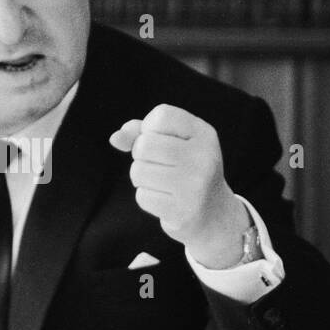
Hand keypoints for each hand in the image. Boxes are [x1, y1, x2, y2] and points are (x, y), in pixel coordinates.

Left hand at [110, 105, 250, 268]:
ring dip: (141, 178)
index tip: (160, 140)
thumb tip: (115, 138)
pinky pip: (142, 196)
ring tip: (160, 182)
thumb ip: (142, 133)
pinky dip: (147, 197)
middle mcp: (203, 157)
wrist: (214, 214)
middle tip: (156, 165)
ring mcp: (196, 186)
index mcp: (204, 134)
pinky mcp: (183, 212)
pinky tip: (165, 199)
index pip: (161, 115)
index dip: (149, 128)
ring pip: (138, 171)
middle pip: (144, 144)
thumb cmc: (186, 171)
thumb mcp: (173, 143)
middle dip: (140, 156)